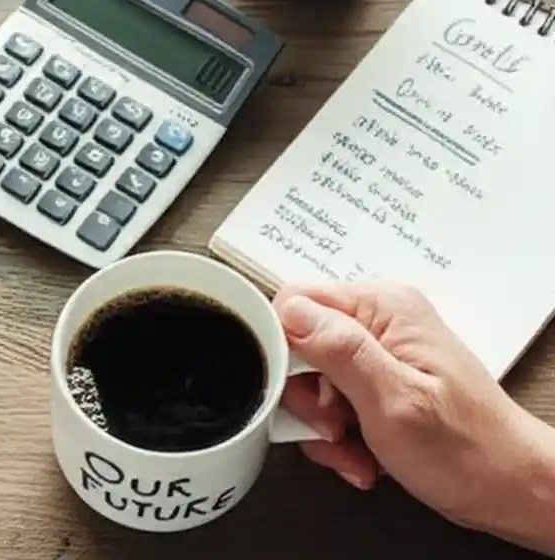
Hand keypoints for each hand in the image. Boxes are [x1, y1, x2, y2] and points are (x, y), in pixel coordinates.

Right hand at [273, 283, 554, 553]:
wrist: (507, 489)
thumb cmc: (467, 449)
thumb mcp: (394, 401)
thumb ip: (339, 350)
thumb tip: (289, 312)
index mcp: (383, 308)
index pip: (295, 301)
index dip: (283, 349)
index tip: (300, 392)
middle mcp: (379, 321)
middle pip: (298, 345)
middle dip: (305, 399)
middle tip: (333, 428)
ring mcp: (378, 352)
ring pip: (309, 380)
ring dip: (321, 425)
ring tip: (354, 449)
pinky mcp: (376, 381)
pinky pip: (329, 401)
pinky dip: (337, 435)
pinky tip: (361, 454)